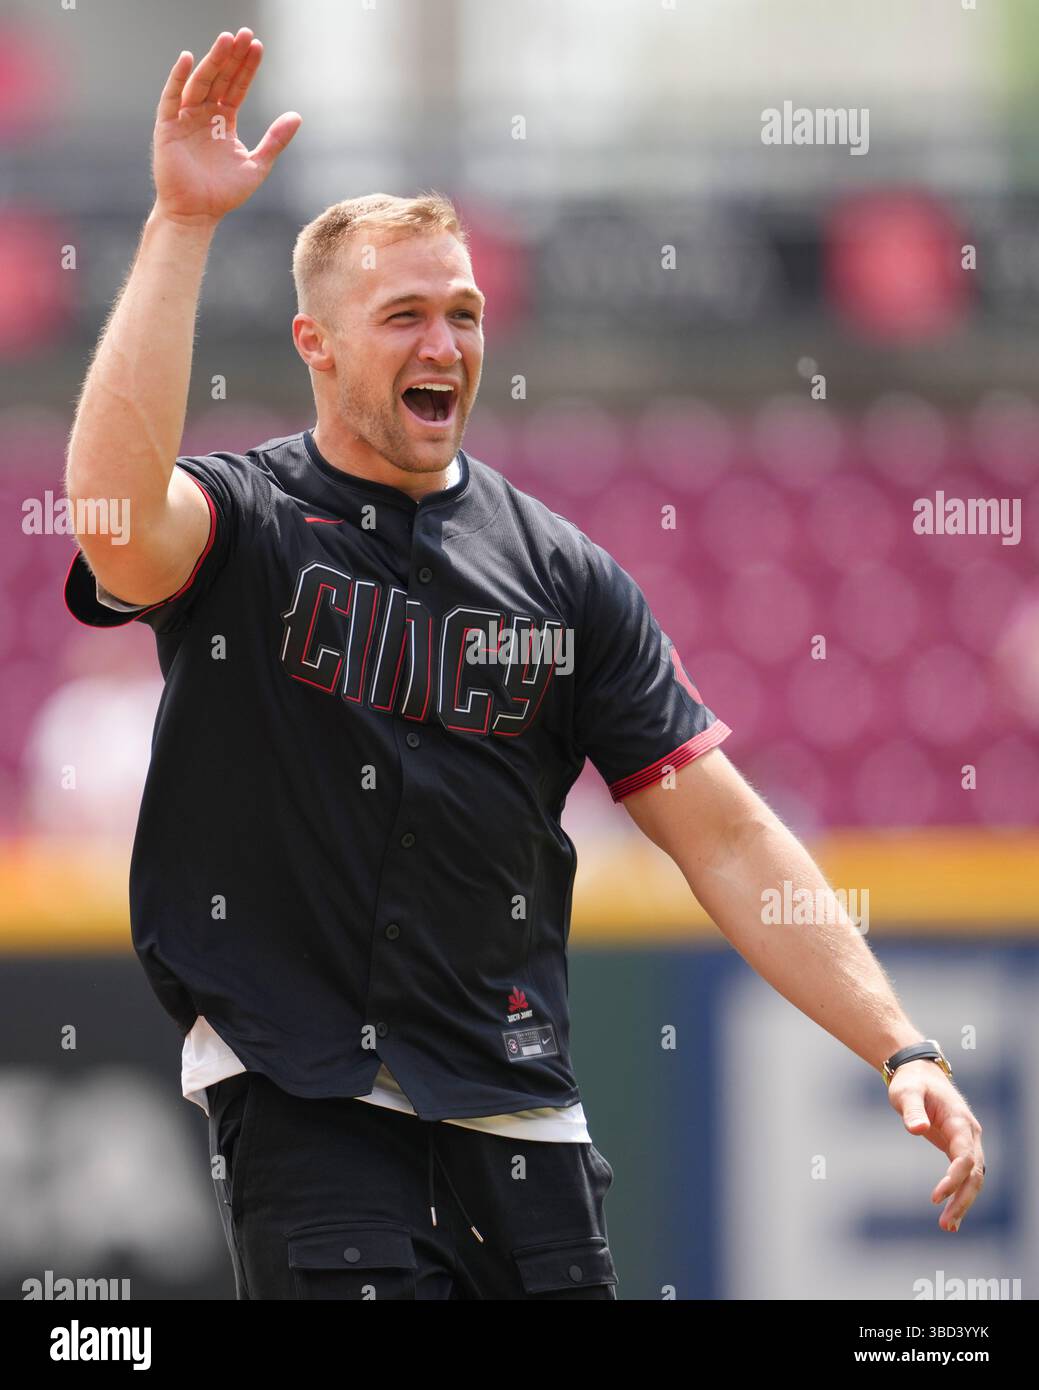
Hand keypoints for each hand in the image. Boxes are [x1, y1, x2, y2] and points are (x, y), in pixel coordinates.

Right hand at [152, 28, 301, 226]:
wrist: (197, 214)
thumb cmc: (224, 194)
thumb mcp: (257, 166)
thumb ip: (275, 141)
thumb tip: (297, 116)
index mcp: (224, 121)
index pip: (236, 87)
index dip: (247, 68)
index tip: (258, 46)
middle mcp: (204, 114)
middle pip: (220, 78)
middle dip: (232, 57)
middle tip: (245, 34)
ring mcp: (185, 118)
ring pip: (200, 83)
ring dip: (212, 61)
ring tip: (226, 40)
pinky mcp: (167, 127)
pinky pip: (172, 97)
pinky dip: (179, 78)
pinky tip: (189, 59)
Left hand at [887, 1060, 985, 1231]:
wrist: (919, 1073)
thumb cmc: (911, 1082)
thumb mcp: (906, 1092)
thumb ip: (912, 1110)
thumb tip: (916, 1130)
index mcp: (960, 1120)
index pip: (965, 1155)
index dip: (954, 1177)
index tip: (935, 1197)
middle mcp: (969, 1134)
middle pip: (974, 1173)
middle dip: (962, 1199)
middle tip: (946, 1224)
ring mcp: (966, 1141)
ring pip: (973, 1178)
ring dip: (962, 1201)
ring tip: (948, 1226)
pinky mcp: (958, 1148)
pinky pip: (964, 1175)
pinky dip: (959, 1194)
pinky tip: (950, 1215)